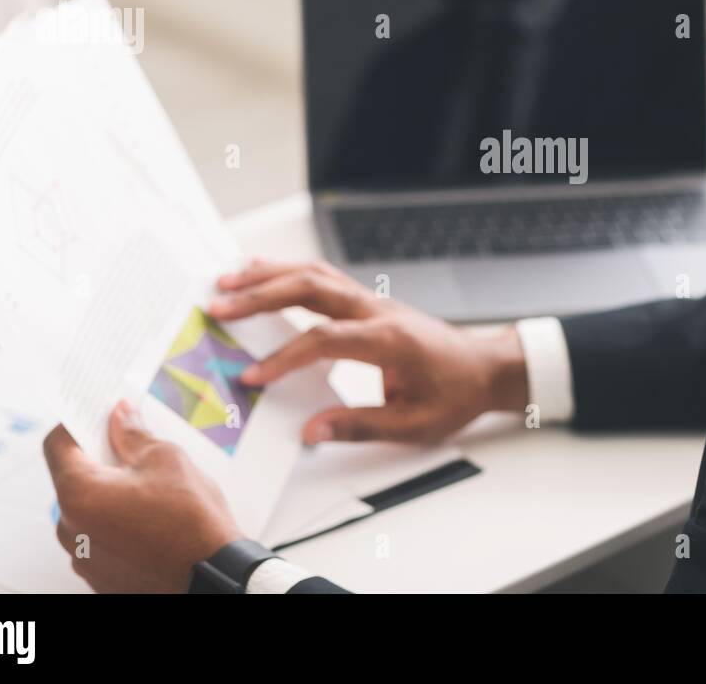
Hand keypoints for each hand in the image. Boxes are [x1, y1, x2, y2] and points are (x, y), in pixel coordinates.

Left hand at [43, 401, 243, 592]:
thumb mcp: (166, 460)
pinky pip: (100, 540)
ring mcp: (84, 559)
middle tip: (134, 452)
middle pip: (75, 479)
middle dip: (101, 462)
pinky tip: (152, 521)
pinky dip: (119, 525)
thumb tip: (121, 417)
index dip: (77, 423)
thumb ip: (134, 435)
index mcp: (79, 494)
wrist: (213, 576)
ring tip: (152, 493)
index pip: (57, 445)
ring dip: (111, 496)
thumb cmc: (191, 522)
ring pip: (89, 511)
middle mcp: (71, 529)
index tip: (96, 415)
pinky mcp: (100, 577)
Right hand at [208, 258, 529, 443]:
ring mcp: (372, 301)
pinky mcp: (368, 302)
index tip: (253, 376)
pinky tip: (261, 273)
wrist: (486, 367)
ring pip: (315, 274)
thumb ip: (360, 427)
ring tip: (227, 280)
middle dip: (261, 295)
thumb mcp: (414, 424)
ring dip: (269, 275)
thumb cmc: (455, 394)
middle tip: (219, 304)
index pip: (324, 341)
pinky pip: (324, 278)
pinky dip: (289, 273)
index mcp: (388, 340)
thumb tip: (310, 432)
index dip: (284, 357)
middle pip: (311, 289)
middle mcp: (377, 311)